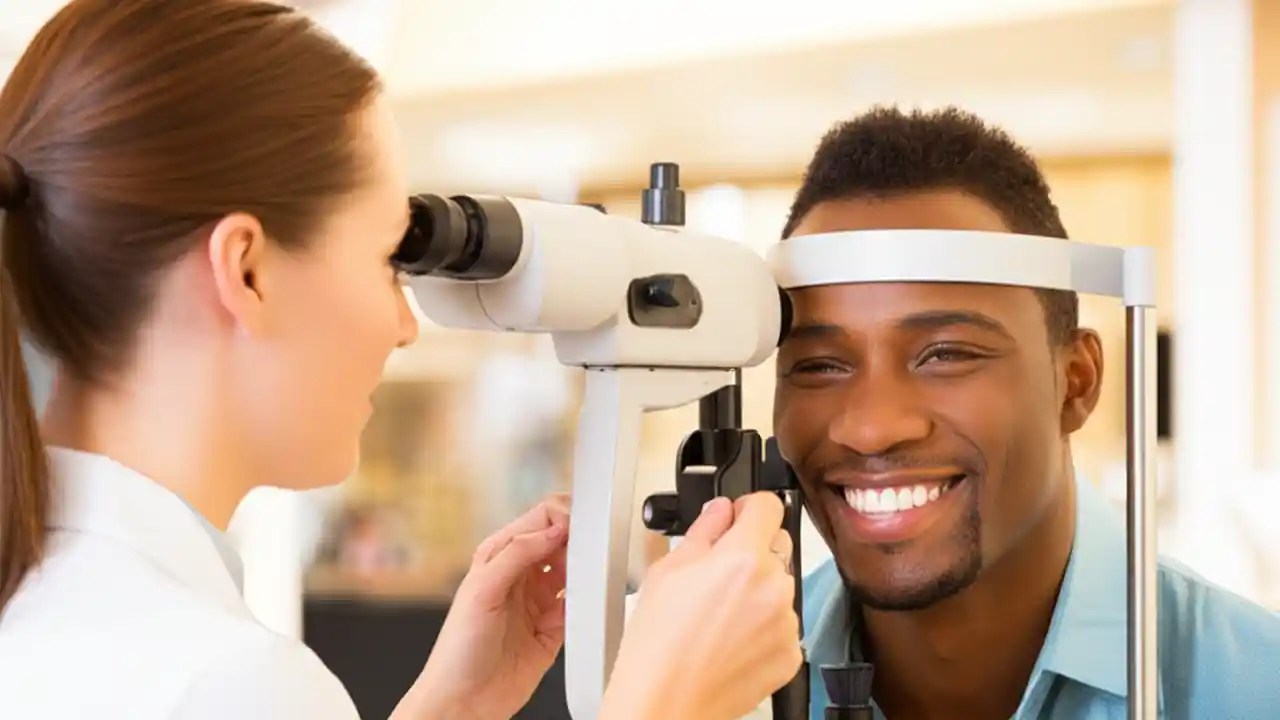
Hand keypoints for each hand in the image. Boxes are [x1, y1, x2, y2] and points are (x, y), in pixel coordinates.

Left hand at [397, 494, 569, 719]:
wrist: (463, 703)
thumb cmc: (458, 649)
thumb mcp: (482, 589)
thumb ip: (517, 554)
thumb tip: (554, 529)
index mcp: (500, 556)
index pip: (539, 519)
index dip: (561, 516)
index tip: (577, 527)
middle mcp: (522, 575)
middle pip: (561, 541)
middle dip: (578, 540)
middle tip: (590, 549)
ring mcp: (540, 602)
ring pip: (575, 572)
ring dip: (585, 571)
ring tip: (588, 578)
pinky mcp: (554, 630)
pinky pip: (579, 607)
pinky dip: (586, 604)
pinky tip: (583, 607)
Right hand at [600, 492, 801, 719]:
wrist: (666, 702)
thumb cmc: (658, 644)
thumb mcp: (667, 571)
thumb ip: (703, 531)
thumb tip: (719, 512)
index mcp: (743, 557)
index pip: (768, 506)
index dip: (750, 507)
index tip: (739, 517)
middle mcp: (773, 586)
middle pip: (778, 545)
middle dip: (753, 550)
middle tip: (718, 574)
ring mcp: (786, 622)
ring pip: (780, 587)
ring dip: (759, 591)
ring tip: (719, 615)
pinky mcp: (790, 653)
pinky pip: (783, 624)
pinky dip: (764, 626)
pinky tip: (731, 638)